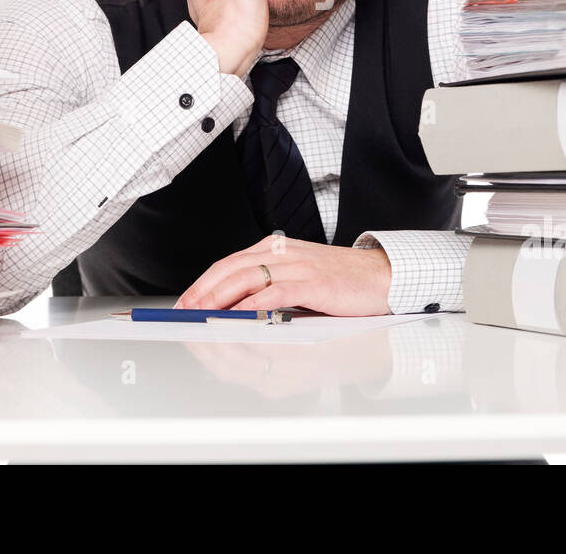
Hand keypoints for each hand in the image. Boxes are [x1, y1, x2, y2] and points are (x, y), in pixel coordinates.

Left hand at [175, 235, 392, 315]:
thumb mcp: (298, 276)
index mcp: (276, 249)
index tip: (184, 302)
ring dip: (219, 298)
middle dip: (203, 291)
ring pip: (247, 277)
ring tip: (201, 314)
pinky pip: (275, 291)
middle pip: (231, 268)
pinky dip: (252, 304)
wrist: (382, 276)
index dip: (203, 282)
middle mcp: (283, 252)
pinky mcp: (314, 282)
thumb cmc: (341, 282)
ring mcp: (298, 265)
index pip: (229, 263)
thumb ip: (269, 286)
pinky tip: (237, 316)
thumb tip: (233, 307)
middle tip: (184, 311)